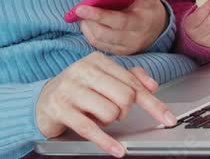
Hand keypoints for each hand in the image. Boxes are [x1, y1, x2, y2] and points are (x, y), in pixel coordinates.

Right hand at [35, 52, 175, 157]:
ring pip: (110, 112)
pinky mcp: (60, 109)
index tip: (168, 118)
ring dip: (109, 122)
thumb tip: (152, 85)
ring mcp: (70, 89)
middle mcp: (82, 70)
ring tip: (97, 116)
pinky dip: (106, 141)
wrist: (41, 101)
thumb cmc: (77, 90)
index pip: (132, 82)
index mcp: (96, 60)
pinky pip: (90, 128)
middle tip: (114, 113)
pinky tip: (116, 150)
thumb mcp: (102, 79)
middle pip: (125, 97)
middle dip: (124, 112)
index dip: (153, 103)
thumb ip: (128, 78)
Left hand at [76, 0, 167, 55]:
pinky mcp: (120, 53)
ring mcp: (126, 48)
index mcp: (140, 24)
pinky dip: (90, 36)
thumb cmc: (149, 10)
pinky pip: (100, 46)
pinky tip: (88, 26)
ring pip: (99, 41)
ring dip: (87, 28)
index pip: (117, 21)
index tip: (81, 8)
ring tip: (83, 17)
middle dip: (89, 21)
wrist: (157, 29)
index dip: (98, 15)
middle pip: (104, 33)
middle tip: (80, 10)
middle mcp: (133, 39)